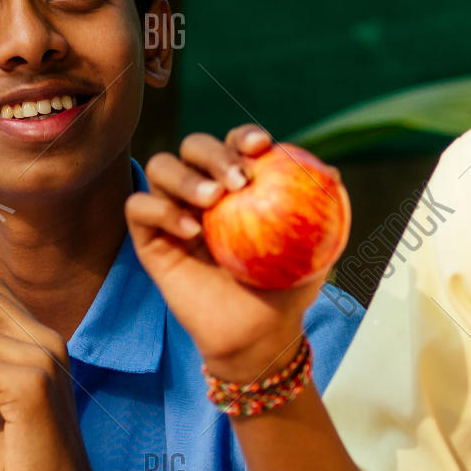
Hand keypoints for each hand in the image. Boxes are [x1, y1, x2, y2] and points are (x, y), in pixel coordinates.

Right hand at [125, 125, 341, 379]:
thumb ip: (322, 211)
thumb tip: (332, 173)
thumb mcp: (314, 249)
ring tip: (212, 201)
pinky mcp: (150, 240)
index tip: (261, 146)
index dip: (243, 136)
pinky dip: (160, 209)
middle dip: (214, 153)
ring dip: (186, 176)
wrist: (258, 335)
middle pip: (193, 146)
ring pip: (160, 167)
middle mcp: (203, 190)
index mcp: (238, 183)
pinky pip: (138, 208)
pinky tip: (190, 229)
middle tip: (238, 181)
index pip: (234, 143)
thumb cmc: (285, 290)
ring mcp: (173, 212)